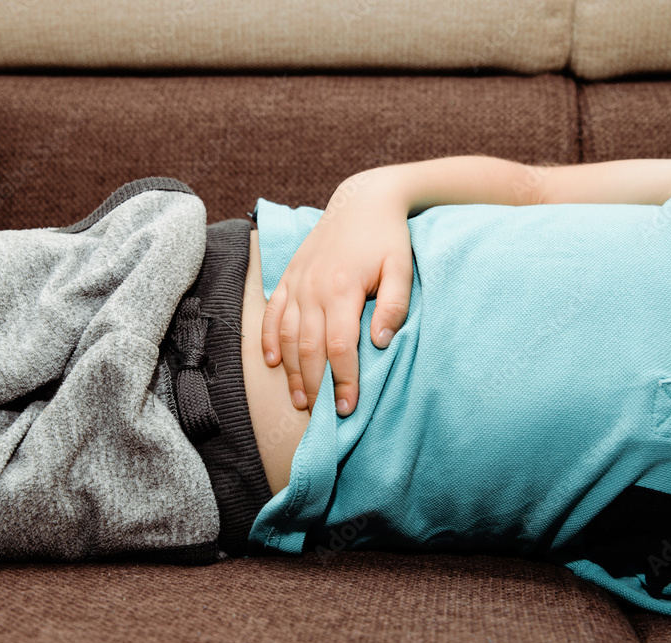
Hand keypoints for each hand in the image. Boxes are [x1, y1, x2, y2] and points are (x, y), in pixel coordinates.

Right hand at [260, 169, 413, 415]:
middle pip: (308, 348)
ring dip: (291, 371)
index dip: (342, 381)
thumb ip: (394, 305)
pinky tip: (273, 363)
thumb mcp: (401, 267)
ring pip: (286, 336)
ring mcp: (297, 282)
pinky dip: (269, 340)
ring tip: (300, 400)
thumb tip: (380, 343)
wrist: (362, 199)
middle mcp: (313, 288)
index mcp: (342, 288)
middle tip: (322, 416)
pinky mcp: (288, 276)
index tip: (347, 407)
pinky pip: (272, 314)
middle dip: (315, 385)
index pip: (339, 347)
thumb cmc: (387, 236)